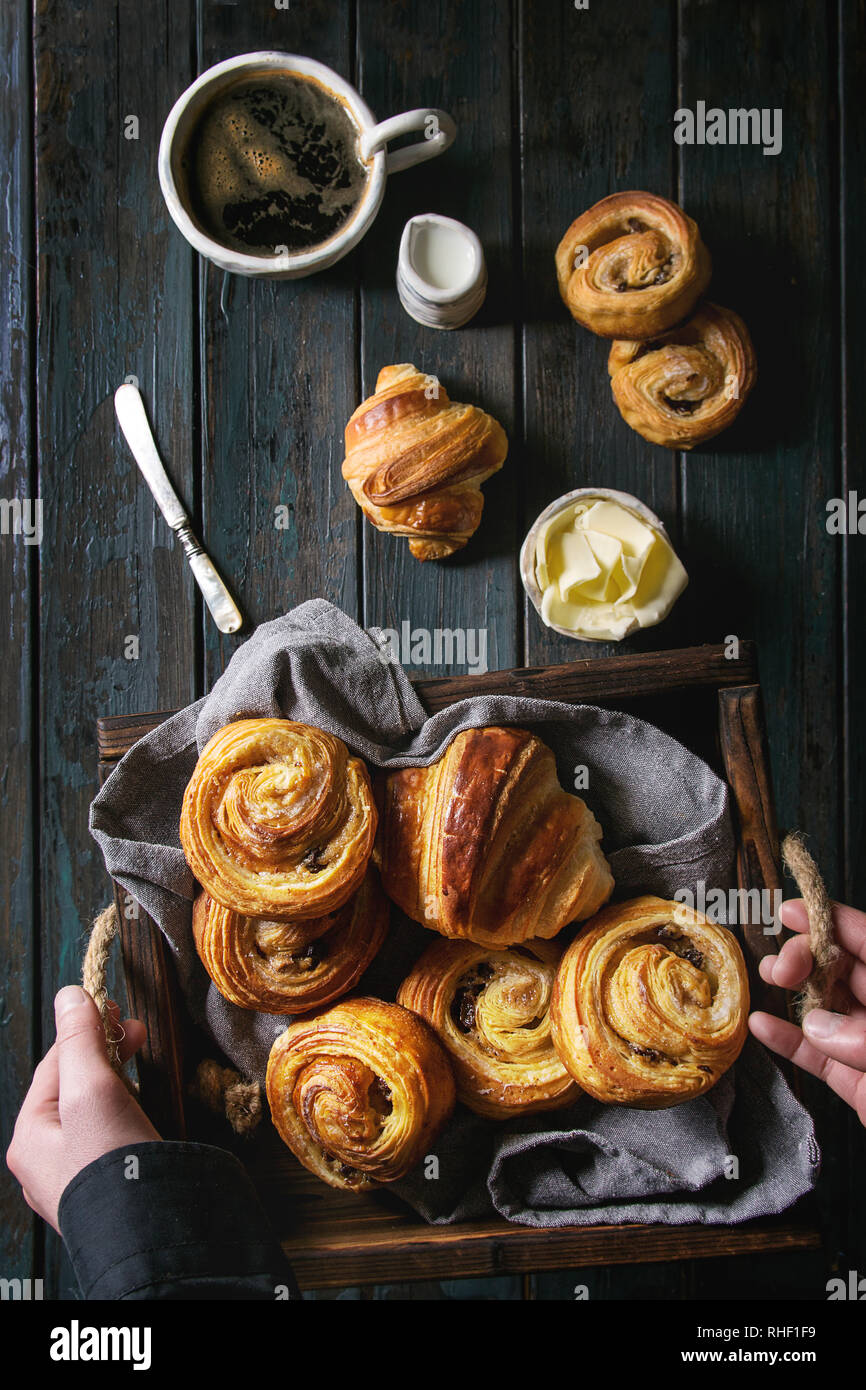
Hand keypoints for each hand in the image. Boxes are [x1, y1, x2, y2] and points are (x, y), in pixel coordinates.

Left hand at [6, 985, 160, 1231]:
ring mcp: (75, 1179)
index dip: (87, 1030)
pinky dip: (126, 1114)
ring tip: (143, 1063)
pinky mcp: (106, 1190)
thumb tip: (69, 994)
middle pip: (72, 1088)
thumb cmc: (111, 1163)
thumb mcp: (90, 1089)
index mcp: (29, 1138)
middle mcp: (45, 1162)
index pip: (55, 1065)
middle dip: (106, 1055)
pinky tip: (144, 1107)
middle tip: (138, 1032)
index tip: (119, 1010)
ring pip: (91, 1113)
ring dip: (117, 1082)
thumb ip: (80, 1039)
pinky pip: (108, 1139)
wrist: (149, 1232)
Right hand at [749, 898, 865, 1125]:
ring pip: (829, 1012)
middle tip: (782, 966)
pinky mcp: (862, 1087)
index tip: (793, 911)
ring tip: (767, 981)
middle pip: (846, 971)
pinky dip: (790, 1043)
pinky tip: (763, 1027)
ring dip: (794, 994)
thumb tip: (821, 1026)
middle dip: (808, 958)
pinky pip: (820, 1060)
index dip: (834, 922)